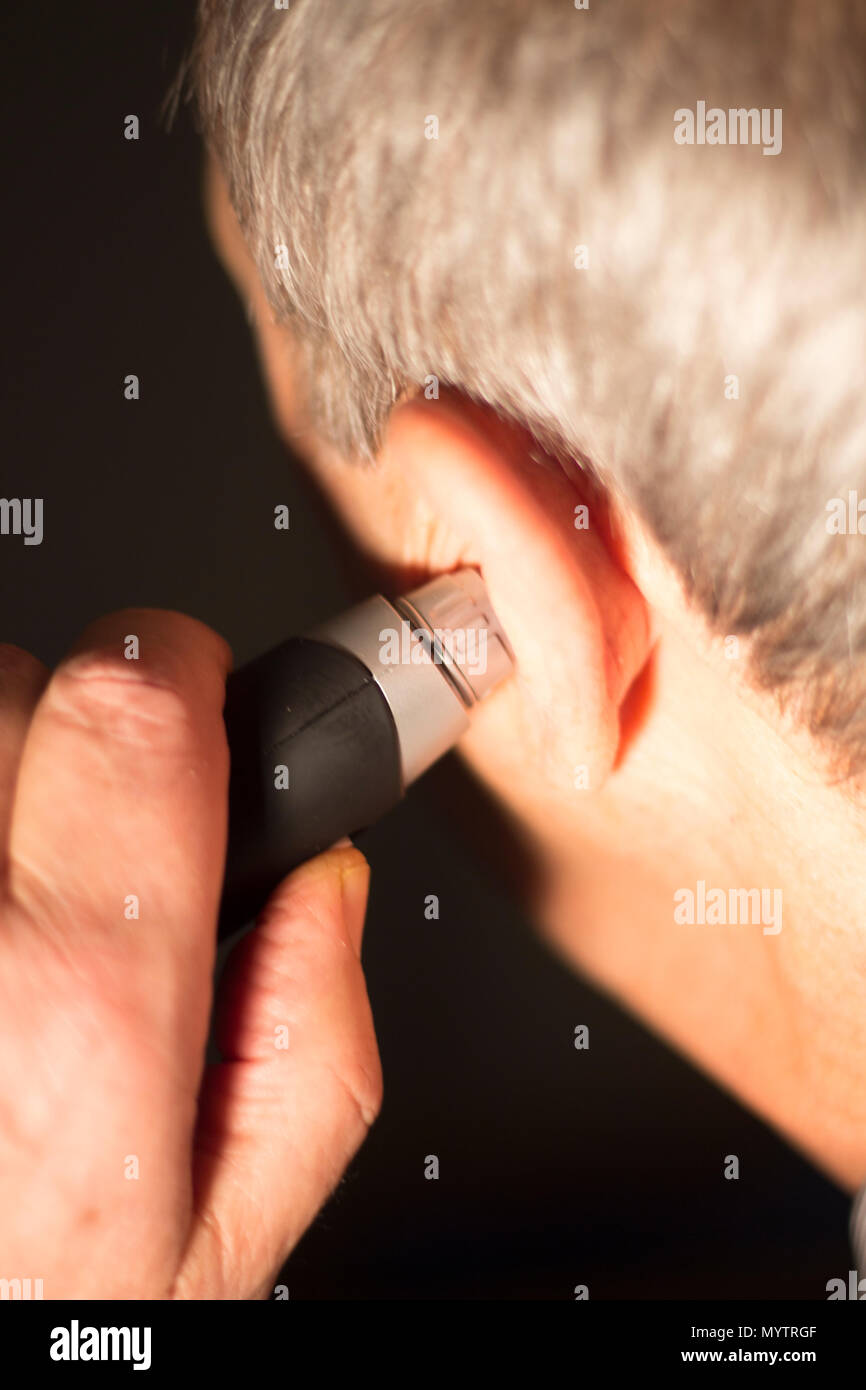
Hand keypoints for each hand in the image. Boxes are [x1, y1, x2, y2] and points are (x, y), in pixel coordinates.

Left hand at [0, 610, 380, 1298]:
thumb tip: (324, 888)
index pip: (135, 708)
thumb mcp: (224, 1240)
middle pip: (16, 688)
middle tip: (98, 827)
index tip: (192, 697)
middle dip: (77, 727)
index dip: (181, 672)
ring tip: (16, 889)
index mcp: (82, 999)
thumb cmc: (32, 1316)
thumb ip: (316, 1044)